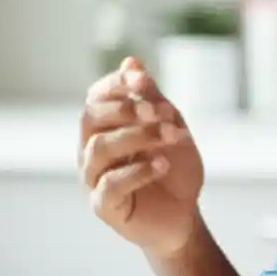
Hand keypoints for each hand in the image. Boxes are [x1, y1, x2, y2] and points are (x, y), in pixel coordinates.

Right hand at [79, 57, 204, 257]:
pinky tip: (162, 164)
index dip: (116, 83)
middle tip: (162, 111)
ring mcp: (94, 179)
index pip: (96, 96)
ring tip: (172, 136)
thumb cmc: (174, 170)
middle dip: (127, 108)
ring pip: (99, 148)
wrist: (185, 215)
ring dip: (138, 136)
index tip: (143, 78)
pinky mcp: (104, 206)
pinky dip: (138, 170)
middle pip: (91, 118)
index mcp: (104, 128)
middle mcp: (91, 150)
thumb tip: (132, 60)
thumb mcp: (169, 127)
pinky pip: (109, 184)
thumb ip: (151, 98)